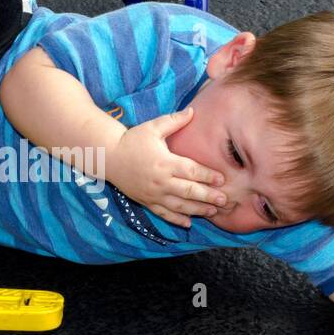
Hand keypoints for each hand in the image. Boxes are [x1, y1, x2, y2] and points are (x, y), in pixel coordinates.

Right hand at [108, 106, 225, 226]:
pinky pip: (163, 214)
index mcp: (165, 162)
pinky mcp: (146, 201)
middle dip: (208, 196)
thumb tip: (193, 110)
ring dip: (197, 210)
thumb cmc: (132, 139)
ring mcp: (153, 194)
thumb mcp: (152, 127)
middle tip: (225, 200)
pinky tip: (189, 223)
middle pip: (189, 191)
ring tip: (213, 212)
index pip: (191, 171)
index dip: (208, 176)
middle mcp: (160, 181)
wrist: (108, 156)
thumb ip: (174, 121)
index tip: (222, 179)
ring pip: (179, 206)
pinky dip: (176, 220)